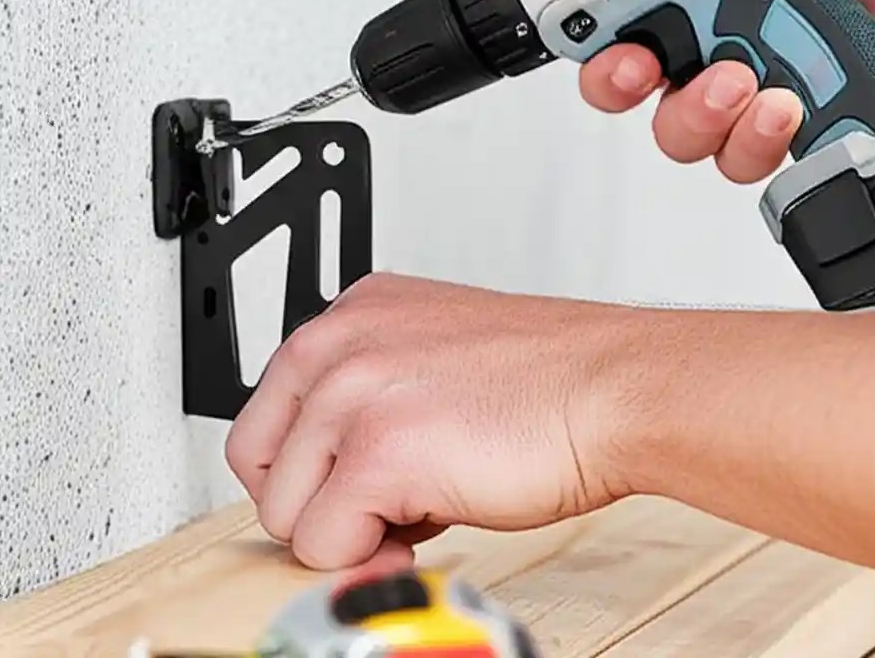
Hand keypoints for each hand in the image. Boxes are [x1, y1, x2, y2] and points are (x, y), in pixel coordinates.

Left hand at [225, 273, 643, 570]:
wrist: (614, 389)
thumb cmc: (549, 382)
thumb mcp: (433, 365)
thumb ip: (372, 404)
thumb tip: (336, 477)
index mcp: (350, 318)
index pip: (268, 414)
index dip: (309, 469)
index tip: (351, 486)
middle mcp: (337, 345)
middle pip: (259, 465)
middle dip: (317, 503)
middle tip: (386, 508)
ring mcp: (351, 394)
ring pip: (285, 513)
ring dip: (349, 531)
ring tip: (421, 506)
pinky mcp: (375, 451)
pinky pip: (323, 545)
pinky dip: (369, 557)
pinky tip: (428, 526)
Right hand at [578, 0, 874, 182]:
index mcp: (687, 10)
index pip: (610, 41)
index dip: (592, 45)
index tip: (591, 32)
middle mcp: (706, 62)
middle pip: (632, 98)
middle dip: (624, 84)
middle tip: (646, 63)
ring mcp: (748, 105)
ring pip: (690, 141)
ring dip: (699, 115)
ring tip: (739, 80)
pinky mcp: (794, 136)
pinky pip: (757, 161)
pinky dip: (759, 139)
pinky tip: (783, 104)